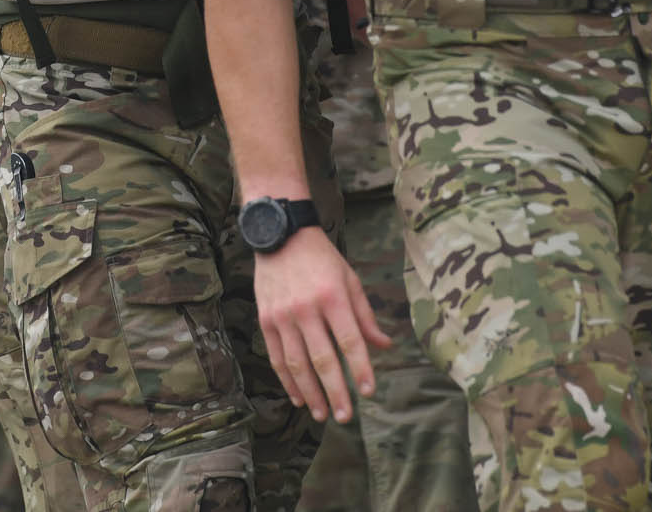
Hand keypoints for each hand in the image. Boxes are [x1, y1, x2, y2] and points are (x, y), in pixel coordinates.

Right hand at [251, 228, 388, 423]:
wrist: (281, 234)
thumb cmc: (322, 258)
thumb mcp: (350, 280)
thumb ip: (365, 316)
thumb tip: (385, 346)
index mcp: (333, 296)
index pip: (350, 340)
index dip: (360, 368)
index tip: (368, 392)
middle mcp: (307, 308)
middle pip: (323, 359)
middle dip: (335, 392)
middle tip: (345, 416)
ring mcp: (283, 316)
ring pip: (297, 363)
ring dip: (311, 393)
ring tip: (322, 414)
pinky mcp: (266, 319)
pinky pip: (277, 357)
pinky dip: (287, 380)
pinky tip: (298, 396)